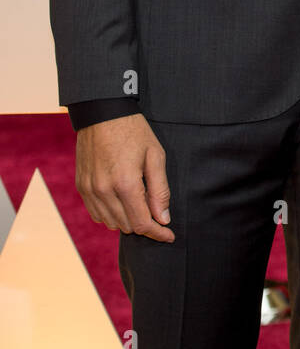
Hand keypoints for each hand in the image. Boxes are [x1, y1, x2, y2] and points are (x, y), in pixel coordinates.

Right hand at [76, 113, 173, 242]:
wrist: (102, 113)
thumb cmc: (133, 131)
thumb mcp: (155, 155)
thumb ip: (160, 190)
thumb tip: (163, 218)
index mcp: (126, 184)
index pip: (143, 223)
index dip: (158, 233)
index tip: (169, 236)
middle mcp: (104, 191)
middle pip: (128, 226)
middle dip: (145, 224)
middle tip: (156, 212)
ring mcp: (90, 190)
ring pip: (111, 223)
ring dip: (128, 220)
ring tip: (139, 204)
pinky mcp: (81, 186)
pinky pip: (96, 214)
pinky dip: (110, 215)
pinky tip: (121, 202)